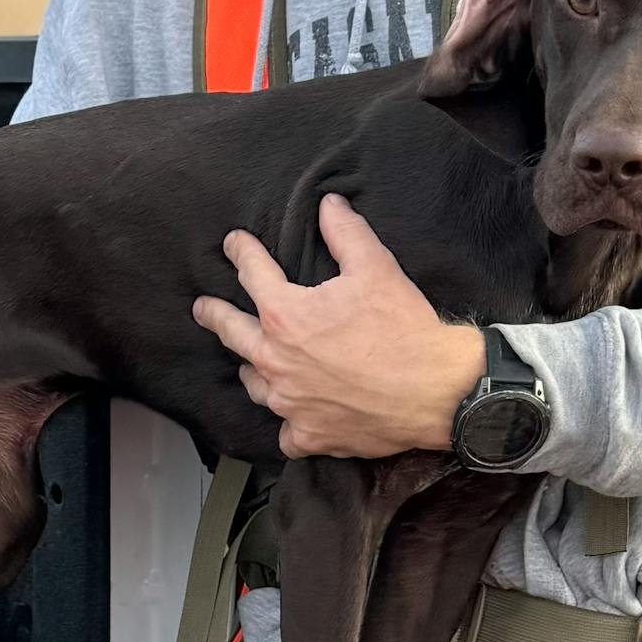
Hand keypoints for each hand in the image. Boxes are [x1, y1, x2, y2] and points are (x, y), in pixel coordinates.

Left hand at [191, 195, 484, 458]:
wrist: (438, 390)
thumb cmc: (404, 328)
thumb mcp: (376, 268)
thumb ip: (345, 234)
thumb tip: (328, 205)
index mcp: (284, 316)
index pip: (252, 274)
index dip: (242, 253)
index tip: (233, 244)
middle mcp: (275, 361)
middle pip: (231, 334)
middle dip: (214, 316)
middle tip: (203, 309)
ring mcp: (288, 403)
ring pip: (255, 385)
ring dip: (252, 369)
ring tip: (250, 364)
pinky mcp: (309, 436)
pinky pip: (286, 432)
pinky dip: (288, 424)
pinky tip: (292, 418)